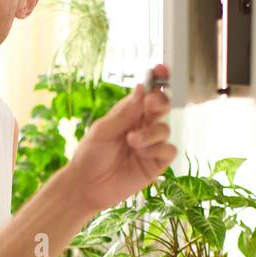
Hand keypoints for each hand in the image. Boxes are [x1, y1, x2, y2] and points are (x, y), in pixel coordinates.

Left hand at [68, 64, 176, 212]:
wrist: (86, 186)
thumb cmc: (90, 155)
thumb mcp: (103, 130)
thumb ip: (124, 112)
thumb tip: (141, 88)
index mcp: (129, 114)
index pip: (148, 93)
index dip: (157, 80)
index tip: (160, 70)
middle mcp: (143, 126)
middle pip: (163, 106)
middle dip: (160, 102)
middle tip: (149, 104)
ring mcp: (150, 145)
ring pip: (165, 129)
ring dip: (150, 133)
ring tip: (132, 141)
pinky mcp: (155, 163)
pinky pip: (168, 150)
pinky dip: (157, 150)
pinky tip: (141, 155)